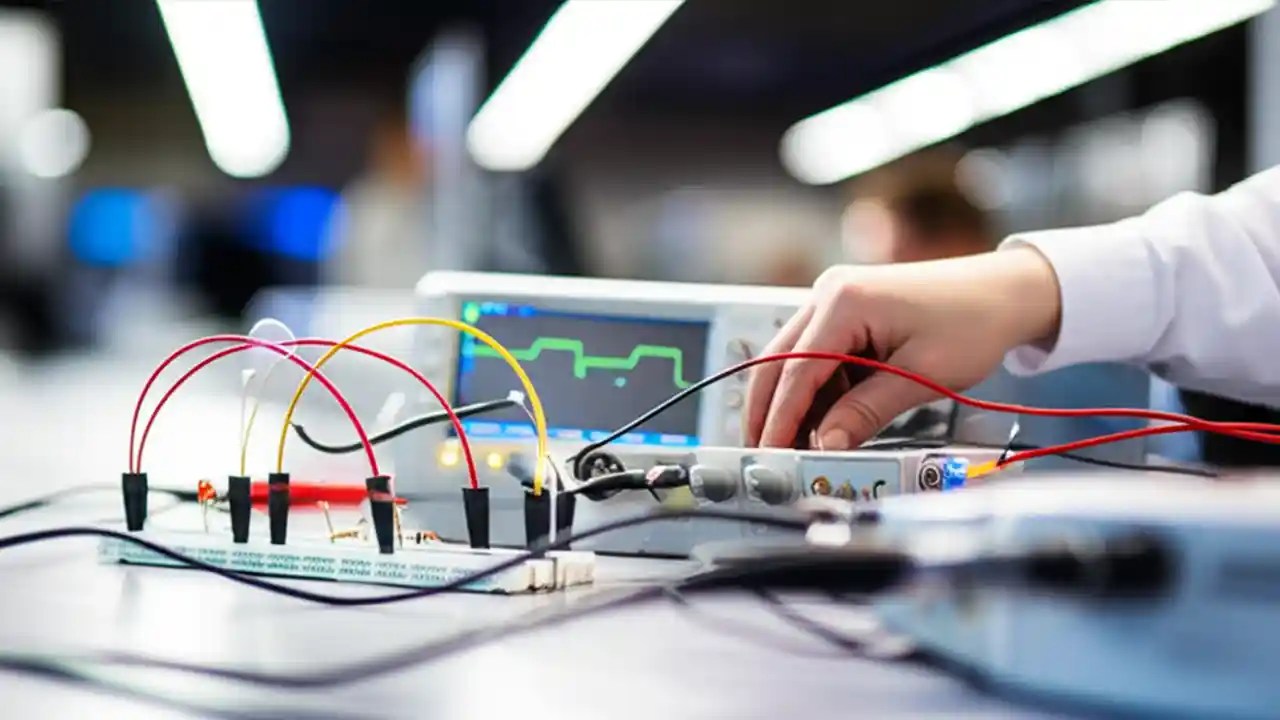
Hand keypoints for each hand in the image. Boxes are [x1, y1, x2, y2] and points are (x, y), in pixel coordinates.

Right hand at [744, 247, 1061, 448]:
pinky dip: (819, 390)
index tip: (770, 456)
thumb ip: (866, 411)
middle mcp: (829, 293)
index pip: (796, 369)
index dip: (780, 418)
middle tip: (764, 456)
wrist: (1007, 291)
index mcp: (844, 301)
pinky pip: (818, 355)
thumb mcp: (921, 376)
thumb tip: (825, 446)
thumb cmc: (973, 323)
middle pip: (778, 361)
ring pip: (794, 360)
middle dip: (768, 411)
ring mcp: (835, 298)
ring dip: (795, 403)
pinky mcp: (846, 310)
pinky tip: (828, 421)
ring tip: (800, 447)